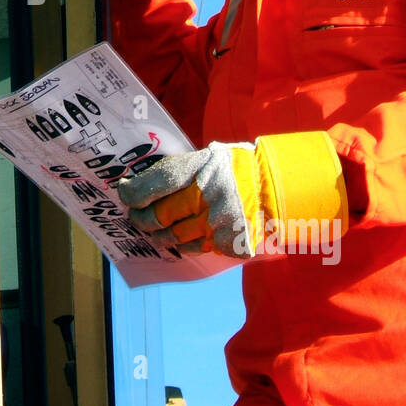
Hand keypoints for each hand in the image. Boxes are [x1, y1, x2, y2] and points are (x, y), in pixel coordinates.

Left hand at [117, 133, 349, 258]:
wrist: (281, 188)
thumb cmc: (239, 168)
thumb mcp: (210, 157)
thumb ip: (178, 170)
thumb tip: (138, 185)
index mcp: (199, 169)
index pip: (151, 186)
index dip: (131, 194)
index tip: (124, 195)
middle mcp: (206, 197)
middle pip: (157, 217)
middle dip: (140, 219)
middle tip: (135, 217)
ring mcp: (218, 223)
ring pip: (173, 237)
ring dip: (159, 235)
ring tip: (155, 230)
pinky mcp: (229, 242)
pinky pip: (195, 248)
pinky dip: (183, 245)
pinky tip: (179, 239)